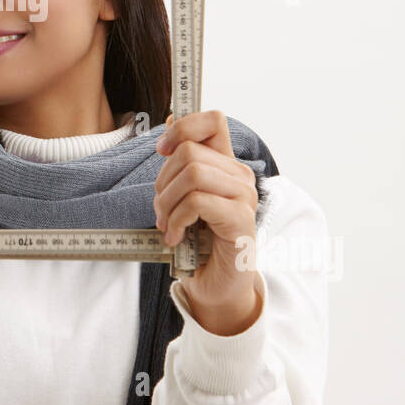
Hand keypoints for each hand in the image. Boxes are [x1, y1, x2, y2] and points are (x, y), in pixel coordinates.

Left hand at [153, 109, 261, 331]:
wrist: (217, 286)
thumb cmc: (200, 243)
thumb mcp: (185, 196)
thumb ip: (182, 161)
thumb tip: (170, 118)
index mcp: (225, 165)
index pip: (213, 120)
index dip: (183, 127)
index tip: (162, 150)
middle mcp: (239, 176)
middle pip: (190, 151)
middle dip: (163, 181)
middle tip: (161, 210)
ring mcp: (243, 197)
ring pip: (192, 173)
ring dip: (167, 202)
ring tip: (167, 224)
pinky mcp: (240, 220)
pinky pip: (197, 202)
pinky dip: (177, 220)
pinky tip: (175, 236)